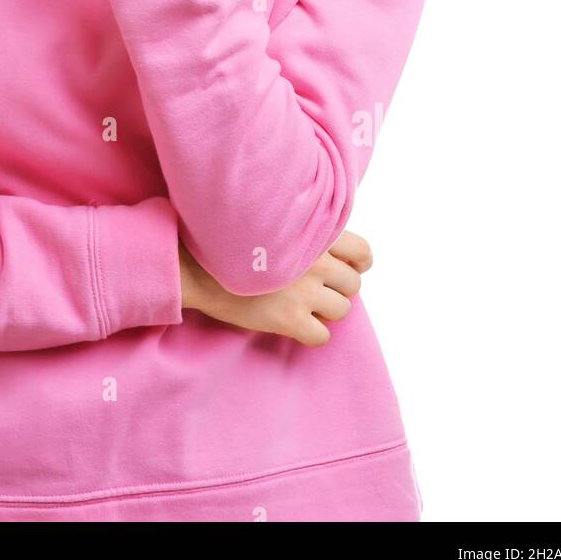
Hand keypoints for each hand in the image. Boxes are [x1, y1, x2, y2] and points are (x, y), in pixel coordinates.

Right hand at [178, 231, 372, 345]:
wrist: (198, 265)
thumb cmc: (231, 242)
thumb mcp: (273, 224)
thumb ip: (303, 233)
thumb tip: (328, 251)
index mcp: (313, 234)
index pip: (362, 251)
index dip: (358, 263)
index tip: (346, 268)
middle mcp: (315, 261)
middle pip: (353, 284)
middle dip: (339, 289)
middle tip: (316, 290)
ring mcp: (305, 291)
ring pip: (342, 310)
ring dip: (326, 311)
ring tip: (302, 305)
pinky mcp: (290, 319)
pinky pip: (322, 336)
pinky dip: (311, 333)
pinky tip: (293, 324)